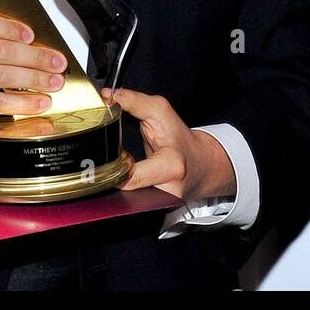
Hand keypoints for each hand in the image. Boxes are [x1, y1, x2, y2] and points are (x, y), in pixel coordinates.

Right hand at [0, 9, 67, 131]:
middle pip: (0, 51)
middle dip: (36, 57)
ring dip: (35, 79)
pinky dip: (23, 102)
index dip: (12, 29)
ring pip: (3, 75)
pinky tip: (38, 102)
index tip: (33, 36)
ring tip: (54, 81)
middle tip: (57, 62)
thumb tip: (29, 40)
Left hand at [106, 87, 236, 202]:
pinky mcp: (156, 212)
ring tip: (120, 170)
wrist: (201, 165)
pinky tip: (127, 180)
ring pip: (125, 203)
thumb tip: (108, 97)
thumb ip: (135, 102)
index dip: (113, 166)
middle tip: (109, 163)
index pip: (130, 176)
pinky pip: (131, 204)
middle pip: (124, 193)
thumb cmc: (180, 139)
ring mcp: (162, 206)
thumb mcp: (161, 113)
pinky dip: (124, 192)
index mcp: (172, 166)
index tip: (108, 156)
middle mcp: (169, 192)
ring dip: (116, 186)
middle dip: (111, 177)